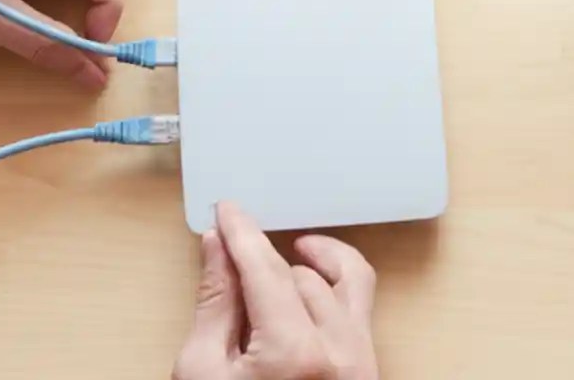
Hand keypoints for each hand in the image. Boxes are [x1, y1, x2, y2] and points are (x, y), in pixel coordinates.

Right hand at [174, 203, 378, 379]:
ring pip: (342, 282)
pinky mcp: (370, 371)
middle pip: (299, 274)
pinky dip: (336, 288)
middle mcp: (340, 355)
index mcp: (294, 354)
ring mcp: (362, 364)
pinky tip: (310, 288)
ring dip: (304, 270)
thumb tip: (220, 246)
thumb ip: (216, 301)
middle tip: (231, 258)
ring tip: (276, 269)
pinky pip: (361, 308)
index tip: (228, 211)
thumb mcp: (203, 370)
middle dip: (262, 262)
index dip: (242, 233)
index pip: (265, 269)